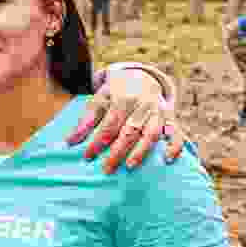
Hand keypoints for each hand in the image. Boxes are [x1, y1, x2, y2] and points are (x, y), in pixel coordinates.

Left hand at [65, 70, 185, 172]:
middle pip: (130, 131)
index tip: (87, 157)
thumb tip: (69, 142)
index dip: (98, 141)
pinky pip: (176, 132)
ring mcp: (159, 111)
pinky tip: (167, 159)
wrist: (142, 76)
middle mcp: (143, 105)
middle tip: (106, 170)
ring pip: (152, 133)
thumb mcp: (99, 100)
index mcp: (124, 98)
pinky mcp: (171, 117)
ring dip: (142, 151)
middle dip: (117, 152)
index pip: (109, 124)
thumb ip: (86, 120)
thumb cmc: (116, 93)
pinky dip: (174, 145)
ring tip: (130, 166)